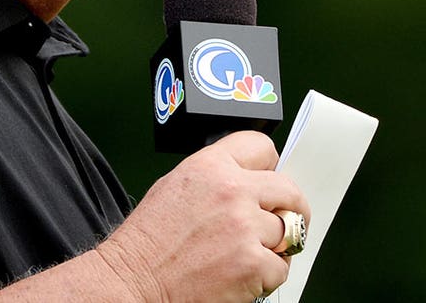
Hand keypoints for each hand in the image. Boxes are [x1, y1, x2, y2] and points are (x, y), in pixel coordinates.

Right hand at [94, 131, 309, 302]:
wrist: (135, 278)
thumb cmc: (150, 238)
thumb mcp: (177, 184)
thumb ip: (216, 175)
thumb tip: (251, 181)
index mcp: (211, 165)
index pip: (262, 147)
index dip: (271, 165)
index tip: (271, 180)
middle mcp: (232, 191)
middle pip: (289, 190)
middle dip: (291, 207)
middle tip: (285, 221)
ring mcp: (245, 227)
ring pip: (288, 232)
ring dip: (276, 245)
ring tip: (250, 252)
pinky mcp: (252, 263)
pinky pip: (281, 267)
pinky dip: (268, 275)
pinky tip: (244, 273)